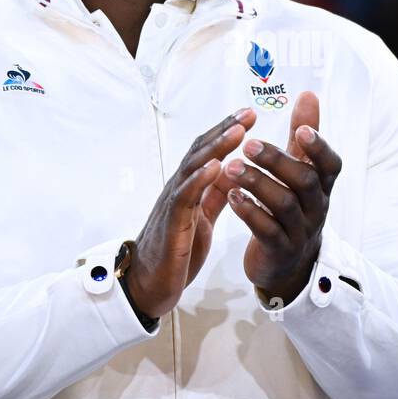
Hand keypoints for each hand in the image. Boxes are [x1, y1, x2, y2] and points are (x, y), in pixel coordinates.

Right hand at [128, 108, 256, 317]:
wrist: (149, 285)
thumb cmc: (175, 252)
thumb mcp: (201, 219)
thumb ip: (213, 196)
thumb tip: (230, 173)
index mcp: (188, 189)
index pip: (207, 152)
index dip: (226, 132)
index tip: (248, 115)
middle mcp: (179, 190)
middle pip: (200, 151)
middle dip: (224, 130)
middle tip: (248, 112)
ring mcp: (173, 205)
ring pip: (193, 168)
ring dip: (216, 148)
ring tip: (237, 131)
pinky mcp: (172, 224)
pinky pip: (185, 197)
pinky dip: (199, 179)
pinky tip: (215, 167)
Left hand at [216, 92, 341, 305]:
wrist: (287, 262)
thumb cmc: (292, 206)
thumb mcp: (299, 170)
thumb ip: (303, 135)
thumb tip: (309, 94)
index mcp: (321, 186)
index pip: (331, 165)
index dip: (319, 148)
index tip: (301, 130)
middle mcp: (316, 207)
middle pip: (305, 181)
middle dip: (278, 161)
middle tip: (249, 145)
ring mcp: (300, 230)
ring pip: (284, 205)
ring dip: (257, 184)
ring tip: (231, 167)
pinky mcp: (280, 250)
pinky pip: (267, 231)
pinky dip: (249, 212)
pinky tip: (231, 197)